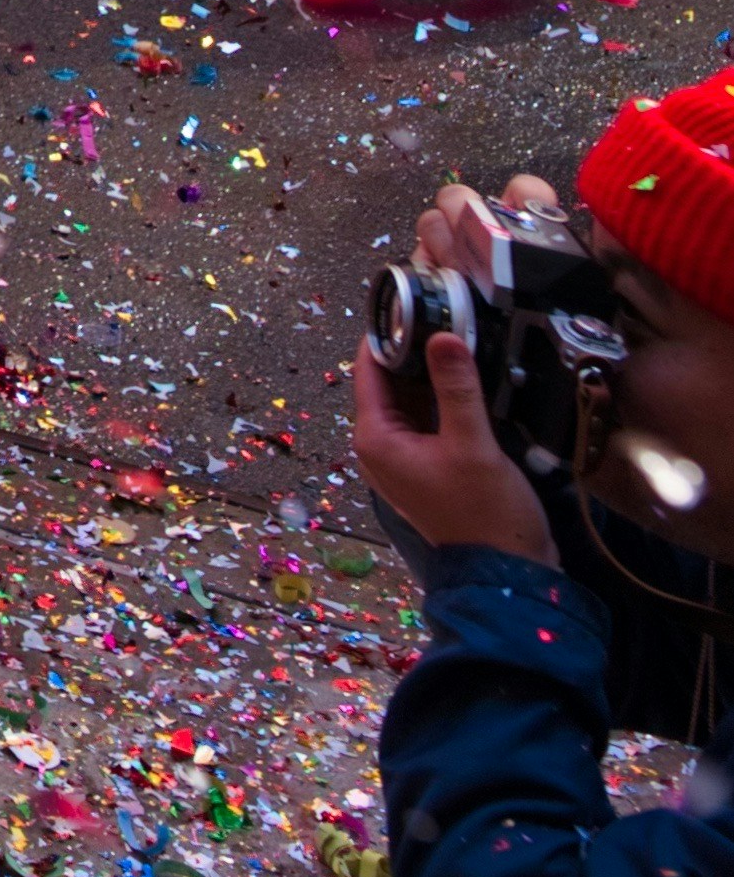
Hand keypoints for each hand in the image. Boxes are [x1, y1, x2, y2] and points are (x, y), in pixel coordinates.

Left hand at [352, 328, 559, 562]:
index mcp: (375, 439)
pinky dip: (441, 400)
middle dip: (413, 352)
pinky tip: (468, 382)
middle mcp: (378, 448)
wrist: (508, 572)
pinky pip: (426, 421)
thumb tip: (442, 336)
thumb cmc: (487, 515)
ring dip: (430, 376)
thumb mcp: (473, 444)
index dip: (386, 335)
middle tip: (443, 316)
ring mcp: (401, 460)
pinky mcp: (426, 468)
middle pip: (388, 383)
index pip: (369, 370)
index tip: (410, 304)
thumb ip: (457, 388)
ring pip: (410, 401)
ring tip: (460, 339)